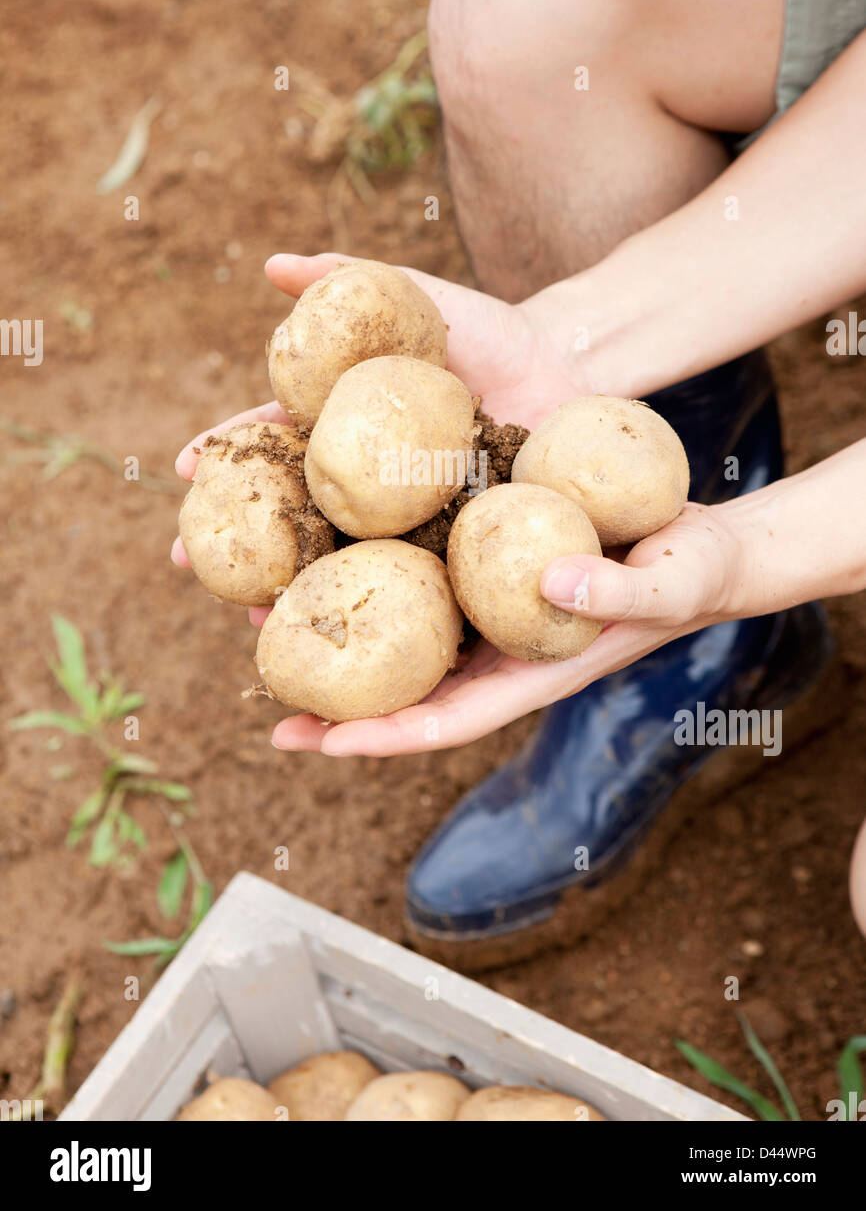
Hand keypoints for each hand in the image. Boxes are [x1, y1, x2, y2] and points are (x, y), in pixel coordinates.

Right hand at [171, 249, 583, 574]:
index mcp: (351, 425)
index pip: (276, 439)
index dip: (229, 451)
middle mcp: (370, 478)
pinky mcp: (456, 544)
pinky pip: (413, 579)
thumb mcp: (421, 297)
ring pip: (341, 558)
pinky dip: (381, 608)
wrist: (570, 368)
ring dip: (292, 587)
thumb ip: (355, 276)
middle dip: (240, 537)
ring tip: (252, 614)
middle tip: (190, 559)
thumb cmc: (491, 331)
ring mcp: (409, 517)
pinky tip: (349, 634)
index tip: (180, 467)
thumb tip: (274, 265)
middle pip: (291, 512)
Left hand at [273, 501, 744, 756]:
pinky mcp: (495, 573)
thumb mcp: (666, 579)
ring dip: (351, 647)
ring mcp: (496, 616)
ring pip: (410, 643)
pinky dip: (383, 585)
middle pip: (412, 694)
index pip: (447, 721)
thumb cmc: (694, 572)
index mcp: (534, 674)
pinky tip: (344, 562)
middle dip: (345, 710)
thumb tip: (550, 583)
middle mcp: (503, 653)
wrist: (704, 546)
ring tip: (282, 635)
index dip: (383, 737)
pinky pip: (430, 587)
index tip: (320, 746)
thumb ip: (617, 591)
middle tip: (272, 710)